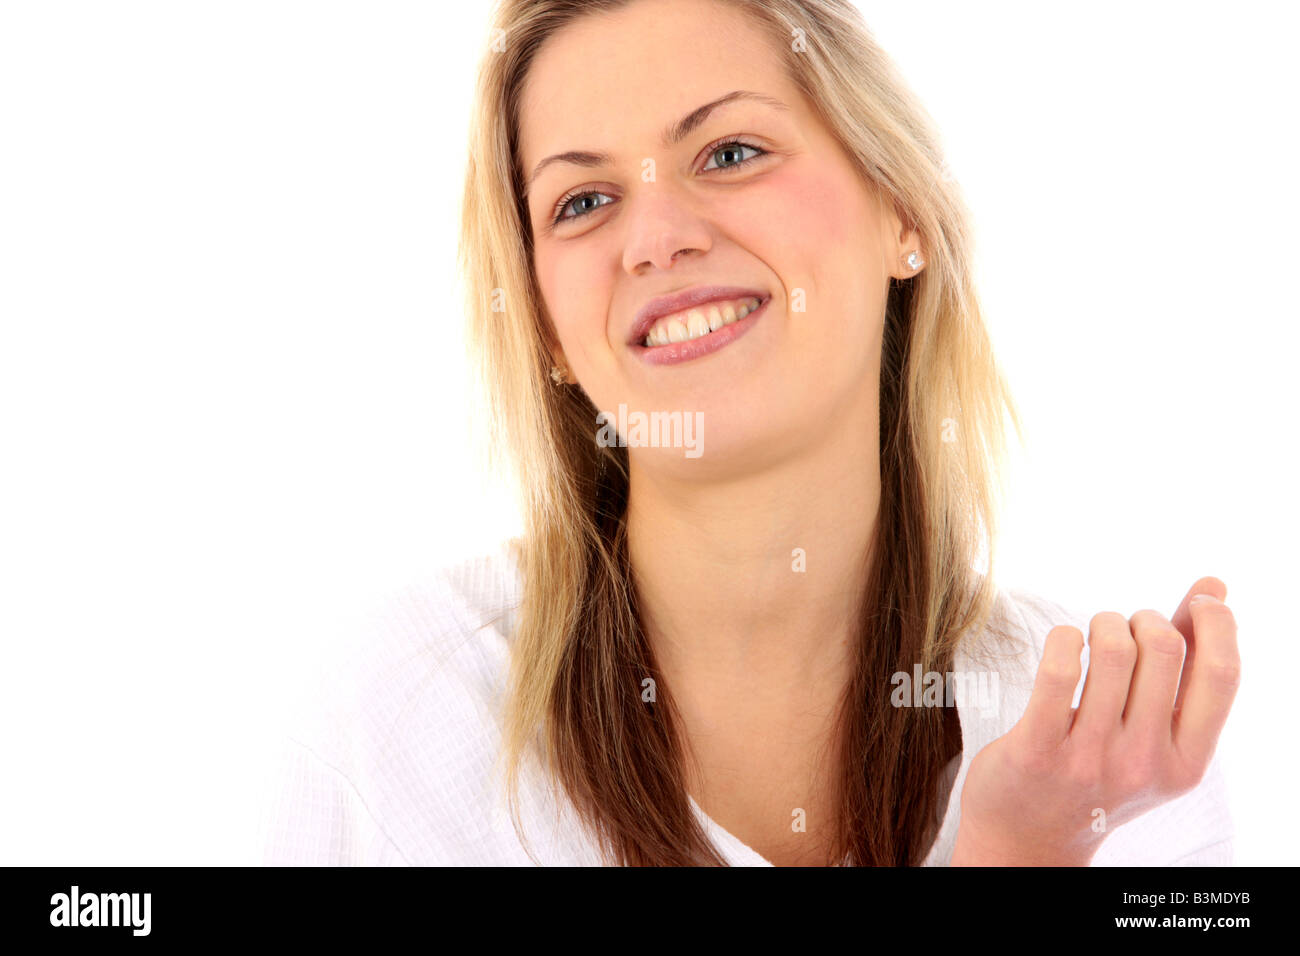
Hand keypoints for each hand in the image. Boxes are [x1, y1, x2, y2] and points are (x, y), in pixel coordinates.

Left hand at [950, 577, 1240, 865]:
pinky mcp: (1038, 749)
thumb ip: (1185, 666)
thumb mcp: (1153, 736)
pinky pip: (1060, 669)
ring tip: (1093, 634)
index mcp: (1185, 763)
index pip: (1222, 676)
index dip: (1217, 623)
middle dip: (1144, 618)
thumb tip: (1216, 588)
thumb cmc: (1098, 768)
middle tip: (1125, 628)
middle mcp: (1144, 764)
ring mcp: (1091, 758)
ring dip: (1103, 622)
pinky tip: (1064, 644)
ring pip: (1114, 650)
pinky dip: (1064, 638)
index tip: (1200, 601)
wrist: (1029, 837)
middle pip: (1164, 649)